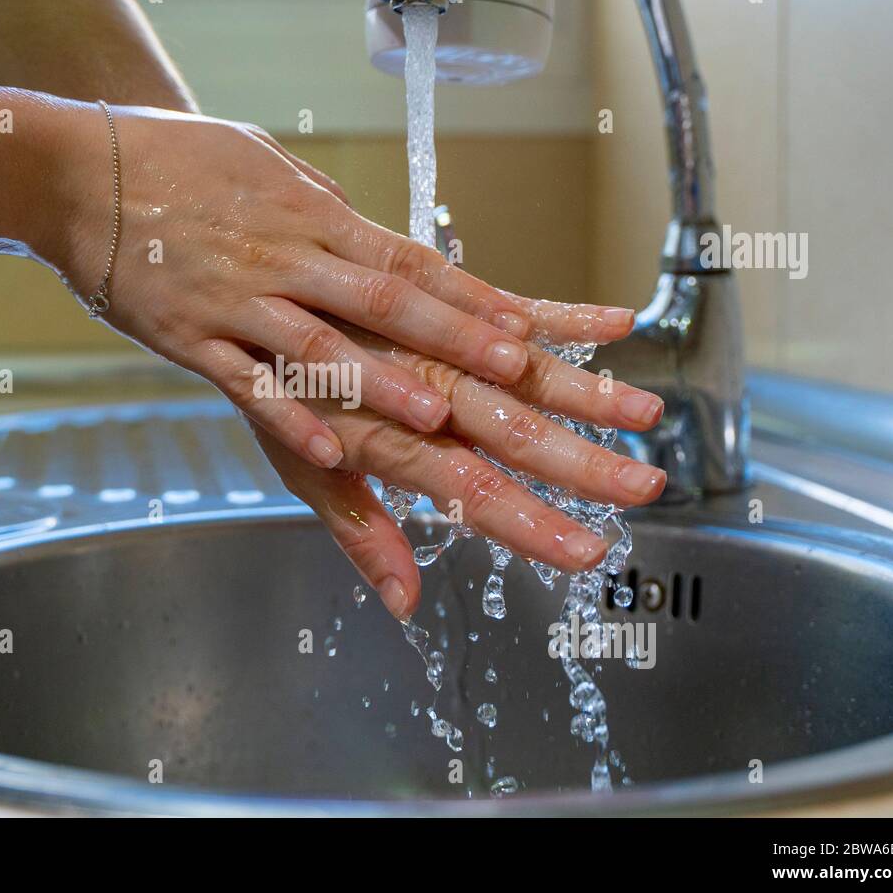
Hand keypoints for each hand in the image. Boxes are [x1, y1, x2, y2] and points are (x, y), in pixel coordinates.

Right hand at [48, 105, 634, 470]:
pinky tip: (324, 449)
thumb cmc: (181, 163)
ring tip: (434, 414)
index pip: (408, 262)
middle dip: (453, 335)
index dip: (468, 297)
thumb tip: (370, 231)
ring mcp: (238, 300)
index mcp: (315, 220)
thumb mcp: (265, 170)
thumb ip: (322, 210)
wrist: (82, 167)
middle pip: (384, 300)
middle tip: (515, 367)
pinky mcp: (188, 336)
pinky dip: (286, 414)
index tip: (526, 326)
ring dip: (379, 381)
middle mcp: (287, 258)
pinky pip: (244, 381)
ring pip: (319, 344)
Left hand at [250, 308, 666, 620]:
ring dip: (587, 392)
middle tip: (644, 488)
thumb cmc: (274, 389)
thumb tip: (403, 604)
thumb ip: (362, 533)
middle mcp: (418, 387)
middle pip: (511, 432)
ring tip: (646, 413)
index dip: (529, 526)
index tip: (585, 554)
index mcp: (389, 439)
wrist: (246, 287)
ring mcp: (432, 337)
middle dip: (582, 464)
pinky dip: (563, 315)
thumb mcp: (304, 471)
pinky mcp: (437, 291)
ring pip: (521, 368)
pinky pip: (507, 300)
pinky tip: (618, 323)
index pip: (471, 493)